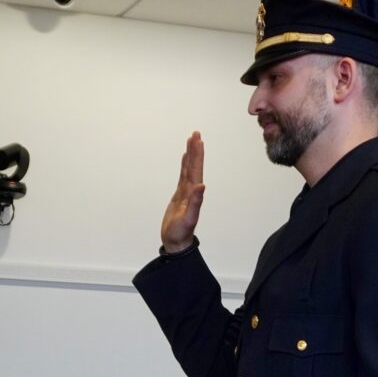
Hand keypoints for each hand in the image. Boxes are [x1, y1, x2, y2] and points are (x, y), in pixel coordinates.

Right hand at [160, 132, 204, 253]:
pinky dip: (184, 166)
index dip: (197, 155)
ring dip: (191, 155)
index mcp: (194, 193)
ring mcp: (186, 192)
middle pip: (194, 166)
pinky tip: (185, 159)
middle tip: (196, 133)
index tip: (198, 140)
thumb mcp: (188, 218)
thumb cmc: (180, 233)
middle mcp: (191, 190)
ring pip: (189, 169)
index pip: (196, 170)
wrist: (176, 242)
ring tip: (191, 141)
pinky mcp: (179, 195)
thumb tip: (201, 185)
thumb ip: (195, 202)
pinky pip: (182, 176)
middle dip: (195, 150)